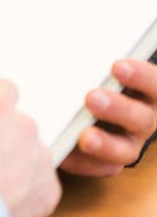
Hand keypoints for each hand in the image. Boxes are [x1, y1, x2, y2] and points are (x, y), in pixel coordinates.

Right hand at [0, 80, 60, 216]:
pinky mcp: (50, 190)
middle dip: (5, 137)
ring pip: (31, 155)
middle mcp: (24, 127)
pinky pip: (40, 184)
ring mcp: (41, 158)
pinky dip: (27, 192)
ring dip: (17, 165)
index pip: (4, 88)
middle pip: (18, 124)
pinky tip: (5, 204)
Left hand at [60, 58, 156, 176]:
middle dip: (117, 108)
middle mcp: (144, 118)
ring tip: (84, 137)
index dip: (139, 75)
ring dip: (104, 143)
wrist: (89, 99)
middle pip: (140, 117)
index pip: (153, 82)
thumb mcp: (101, 66)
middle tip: (92, 98)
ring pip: (124, 149)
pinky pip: (102, 168)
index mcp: (149, 89)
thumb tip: (68, 49)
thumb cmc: (95, 74)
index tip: (117, 66)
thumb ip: (93, 60)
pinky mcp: (110, 162)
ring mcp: (129, 143)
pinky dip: (84, 162)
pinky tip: (68, 153)